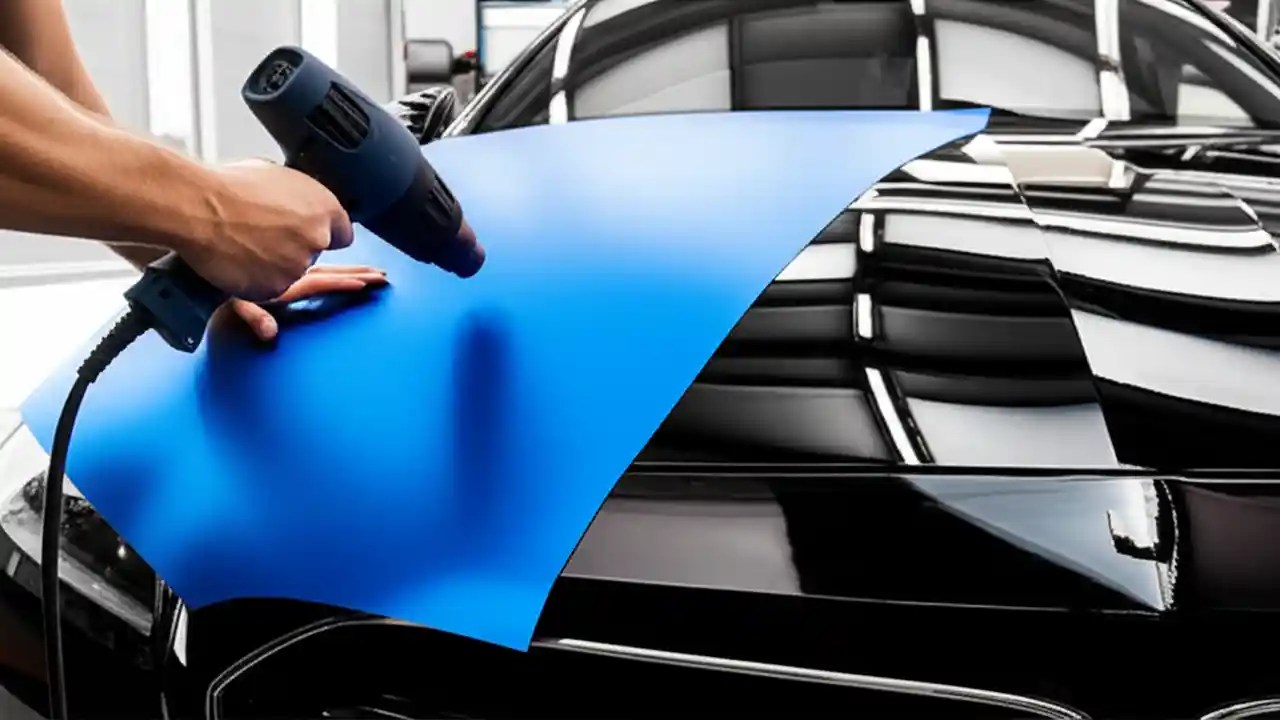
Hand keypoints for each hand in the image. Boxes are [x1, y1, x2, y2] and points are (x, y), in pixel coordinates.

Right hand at [180, 159, 355, 301]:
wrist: (196, 207)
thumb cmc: (229, 185)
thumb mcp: (276, 176)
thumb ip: (299, 197)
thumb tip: (298, 202)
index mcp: (324, 208)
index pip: (342, 233)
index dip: (323, 233)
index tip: (309, 233)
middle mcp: (317, 239)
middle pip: (317, 253)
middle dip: (299, 247)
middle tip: (270, 237)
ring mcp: (296, 266)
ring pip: (293, 271)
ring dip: (277, 263)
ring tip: (246, 243)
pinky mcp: (275, 288)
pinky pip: (270, 286)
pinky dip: (257, 279)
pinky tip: (238, 260)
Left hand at [228, 265, 387, 340]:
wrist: (206, 259)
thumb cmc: (220, 284)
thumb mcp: (236, 302)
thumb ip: (254, 317)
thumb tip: (270, 334)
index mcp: (288, 282)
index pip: (324, 282)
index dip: (346, 281)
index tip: (369, 282)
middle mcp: (294, 273)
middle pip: (334, 272)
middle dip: (360, 273)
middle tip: (384, 276)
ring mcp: (292, 270)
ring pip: (330, 267)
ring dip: (354, 268)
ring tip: (374, 271)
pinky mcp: (287, 267)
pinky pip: (319, 265)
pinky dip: (337, 264)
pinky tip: (345, 265)